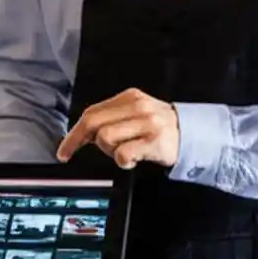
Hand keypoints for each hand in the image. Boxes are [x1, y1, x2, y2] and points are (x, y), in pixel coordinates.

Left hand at [56, 88, 179, 168]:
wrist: (193, 135)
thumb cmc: (159, 128)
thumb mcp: (136, 113)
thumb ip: (112, 118)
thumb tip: (81, 134)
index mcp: (130, 97)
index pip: (92, 112)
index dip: (74, 132)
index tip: (64, 149)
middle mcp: (137, 106)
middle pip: (93, 123)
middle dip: (79, 141)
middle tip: (74, 154)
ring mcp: (146, 123)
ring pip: (105, 138)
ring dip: (110, 152)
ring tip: (124, 152)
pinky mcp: (154, 141)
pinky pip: (123, 154)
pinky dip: (124, 161)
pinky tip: (134, 159)